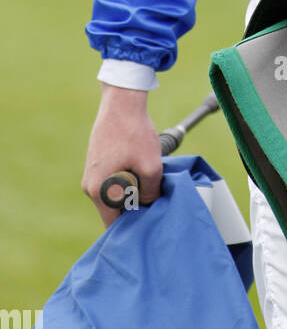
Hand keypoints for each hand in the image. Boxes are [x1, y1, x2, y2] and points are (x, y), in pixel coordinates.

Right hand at [82, 84, 162, 228]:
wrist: (122, 101)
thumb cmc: (134, 132)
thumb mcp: (151, 166)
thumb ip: (151, 192)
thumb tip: (149, 205)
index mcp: (98, 191)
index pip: (113, 224)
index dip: (133, 226)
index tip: (149, 223)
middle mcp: (89, 186)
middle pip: (115, 210)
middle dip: (134, 207)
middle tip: (154, 199)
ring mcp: (91, 174)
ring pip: (116, 194)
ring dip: (132, 190)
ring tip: (148, 177)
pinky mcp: (97, 163)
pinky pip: (113, 180)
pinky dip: (127, 177)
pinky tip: (140, 166)